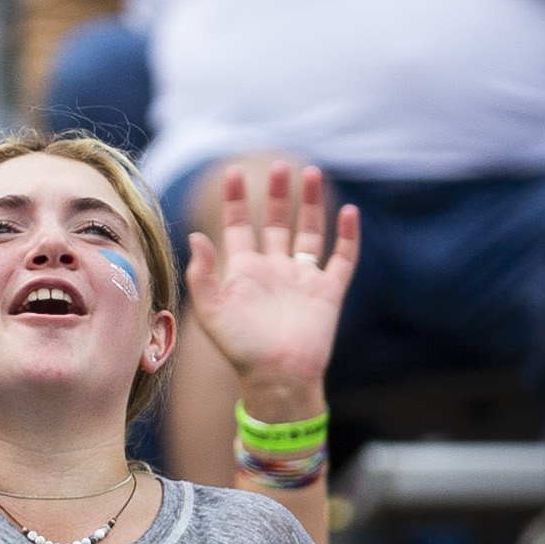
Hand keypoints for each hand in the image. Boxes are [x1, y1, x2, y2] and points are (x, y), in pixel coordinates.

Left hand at [185, 163, 358, 407]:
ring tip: (312, 173)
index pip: (240, 226)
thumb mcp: (212, 311)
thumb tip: (196, 236)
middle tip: (279, 165)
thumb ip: (203, 274)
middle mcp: (274, 270)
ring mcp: (303, 279)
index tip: (234, 172)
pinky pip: (342, 258)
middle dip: (278, 195)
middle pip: (278, 222)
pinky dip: (347, 236)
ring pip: (309, 232)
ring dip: (311, 204)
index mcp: (244, 271)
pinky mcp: (328, 292)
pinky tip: (348, 212)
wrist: (277, 378)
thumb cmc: (240, 349)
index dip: (237, 201)